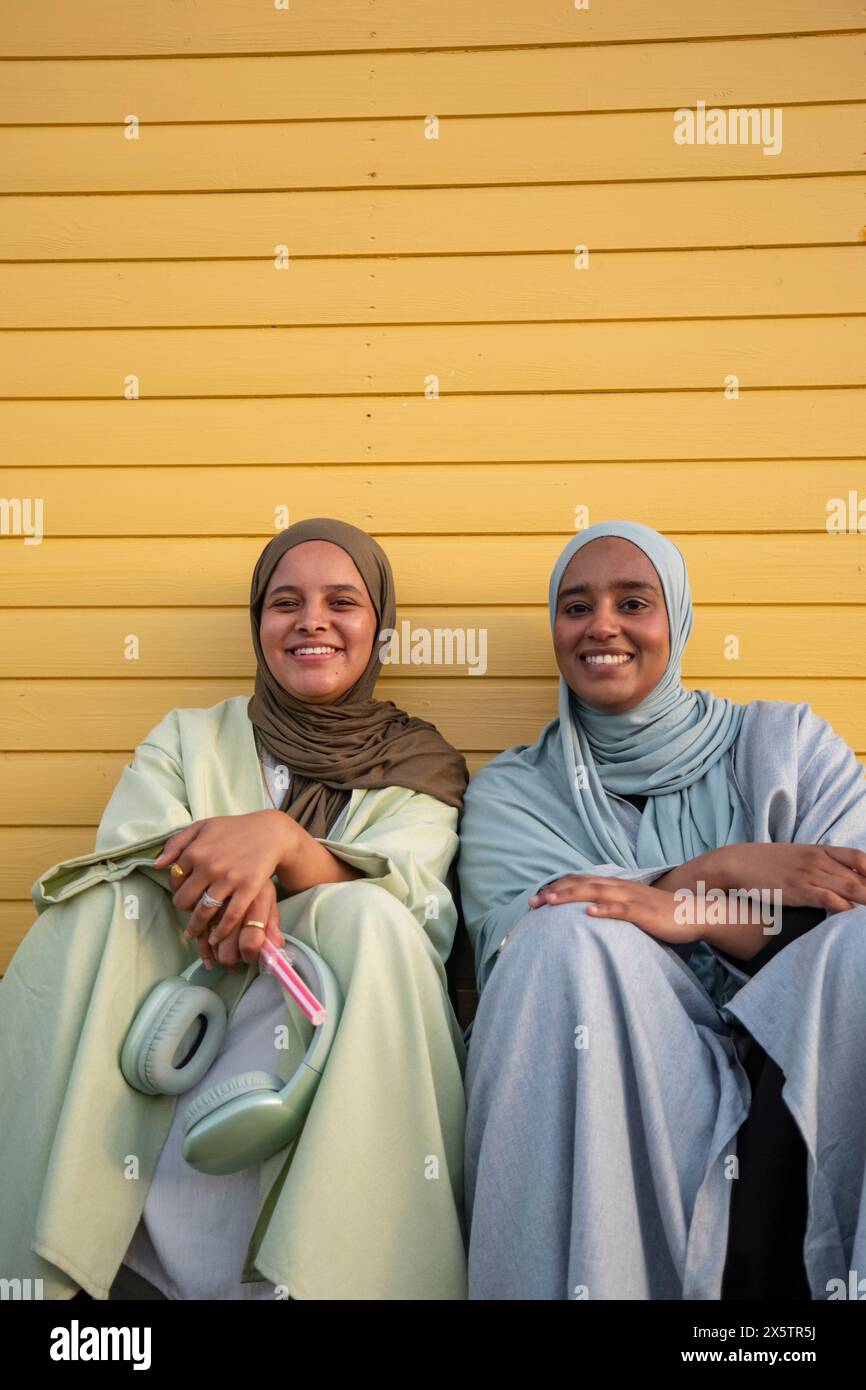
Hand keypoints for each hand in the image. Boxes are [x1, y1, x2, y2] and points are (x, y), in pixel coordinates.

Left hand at [153, 811, 295, 953]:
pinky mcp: (248, 888)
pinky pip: (230, 916)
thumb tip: (157, 865)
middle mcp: (209, 866)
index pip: (174, 881)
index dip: (176, 890)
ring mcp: (229, 878)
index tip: (184, 894)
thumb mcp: (202, 827)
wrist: (270, 832)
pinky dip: (221, 931)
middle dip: (184, 909)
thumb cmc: (234, 829)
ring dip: (196, 927)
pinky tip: (215, 937)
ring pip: (204, 912)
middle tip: (190, 912)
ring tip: (194, 933)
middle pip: (184, 900)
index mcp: (195, 851)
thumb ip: (176, 842)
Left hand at [528, 875, 699, 946]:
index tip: (536, 900)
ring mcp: (632, 898)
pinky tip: (590, 912)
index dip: (558, 888)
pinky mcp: (644, 912)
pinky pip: (622, 909)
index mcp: (615, 886)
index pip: (580, 882)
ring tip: (552, 901)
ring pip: (597, 892)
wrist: (691, 913)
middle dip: (557, 892)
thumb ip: (610, 907)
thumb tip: (586, 916)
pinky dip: (605, 909)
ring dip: (572, 895)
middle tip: (534, 903)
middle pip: (583, 884)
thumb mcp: (630, 907)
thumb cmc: (659, 914)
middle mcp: (620, 887)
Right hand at [715, 843, 865, 914]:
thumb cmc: (762, 864)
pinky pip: (830, 899)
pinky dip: (846, 908)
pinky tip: (852, 917)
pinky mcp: (798, 890)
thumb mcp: (794, 859)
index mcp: (819, 851)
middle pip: (860, 876)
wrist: (735, 864)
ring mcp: (809, 875)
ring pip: (851, 887)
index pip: (859, 858)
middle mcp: (818, 861)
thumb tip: (832, 880)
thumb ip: (815, 866)